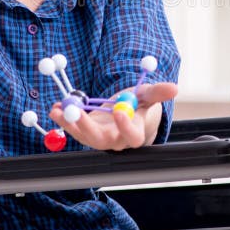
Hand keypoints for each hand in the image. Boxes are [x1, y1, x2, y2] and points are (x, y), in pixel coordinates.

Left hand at [49, 82, 177, 150]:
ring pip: (82, 136)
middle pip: (100, 139)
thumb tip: (174, 88)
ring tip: (58, 107)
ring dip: (68, 123)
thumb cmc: (139, 104)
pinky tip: (55, 107)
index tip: (119, 111)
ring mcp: (99, 139)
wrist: (126, 111)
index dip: (125, 126)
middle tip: (75, 110)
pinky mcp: (86, 134)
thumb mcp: (148, 95)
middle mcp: (116, 141)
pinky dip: (63, 119)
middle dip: (85, 126)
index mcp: (135, 133)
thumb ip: (158, 92)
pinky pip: (73, 130)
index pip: (132, 135)